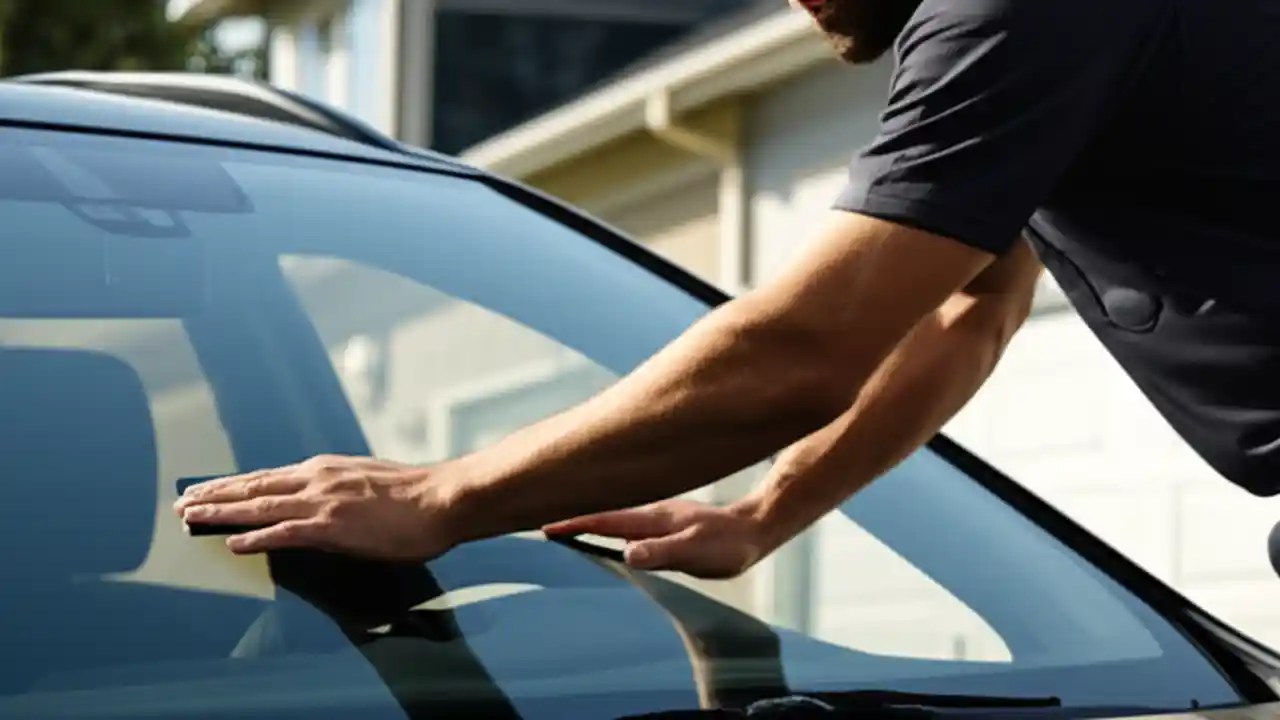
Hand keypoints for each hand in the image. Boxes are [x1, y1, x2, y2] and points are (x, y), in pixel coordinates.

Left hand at [172, 455, 453, 560]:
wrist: (442, 499)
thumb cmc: (416, 496)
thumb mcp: (370, 483)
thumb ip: (340, 492)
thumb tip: (324, 506)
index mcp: (327, 469)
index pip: (269, 476)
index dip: (235, 484)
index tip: (209, 489)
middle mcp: (318, 479)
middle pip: (254, 485)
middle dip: (215, 494)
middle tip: (183, 502)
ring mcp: (323, 501)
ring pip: (259, 505)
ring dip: (222, 512)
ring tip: (191, 518)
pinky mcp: (332, 525)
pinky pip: (283, 532)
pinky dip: (255, 537)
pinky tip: (233, 543)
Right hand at [543, 499, 768, 579]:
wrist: (756, 528)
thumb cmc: (729, 546)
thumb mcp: (697, 553)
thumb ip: (663, 552)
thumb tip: (627, 554)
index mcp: (652, 518)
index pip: (604, 519)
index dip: (573, 521)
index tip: (543, 524)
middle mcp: (650, 510)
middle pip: (601, 510)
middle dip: (569, 510)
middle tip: (536, 515)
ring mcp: (657, 511)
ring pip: (612, 510)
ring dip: (585, 513)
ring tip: (558, 518)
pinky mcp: (664, 517)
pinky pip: (625, 515)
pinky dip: (605, 518)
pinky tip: (602, 524)